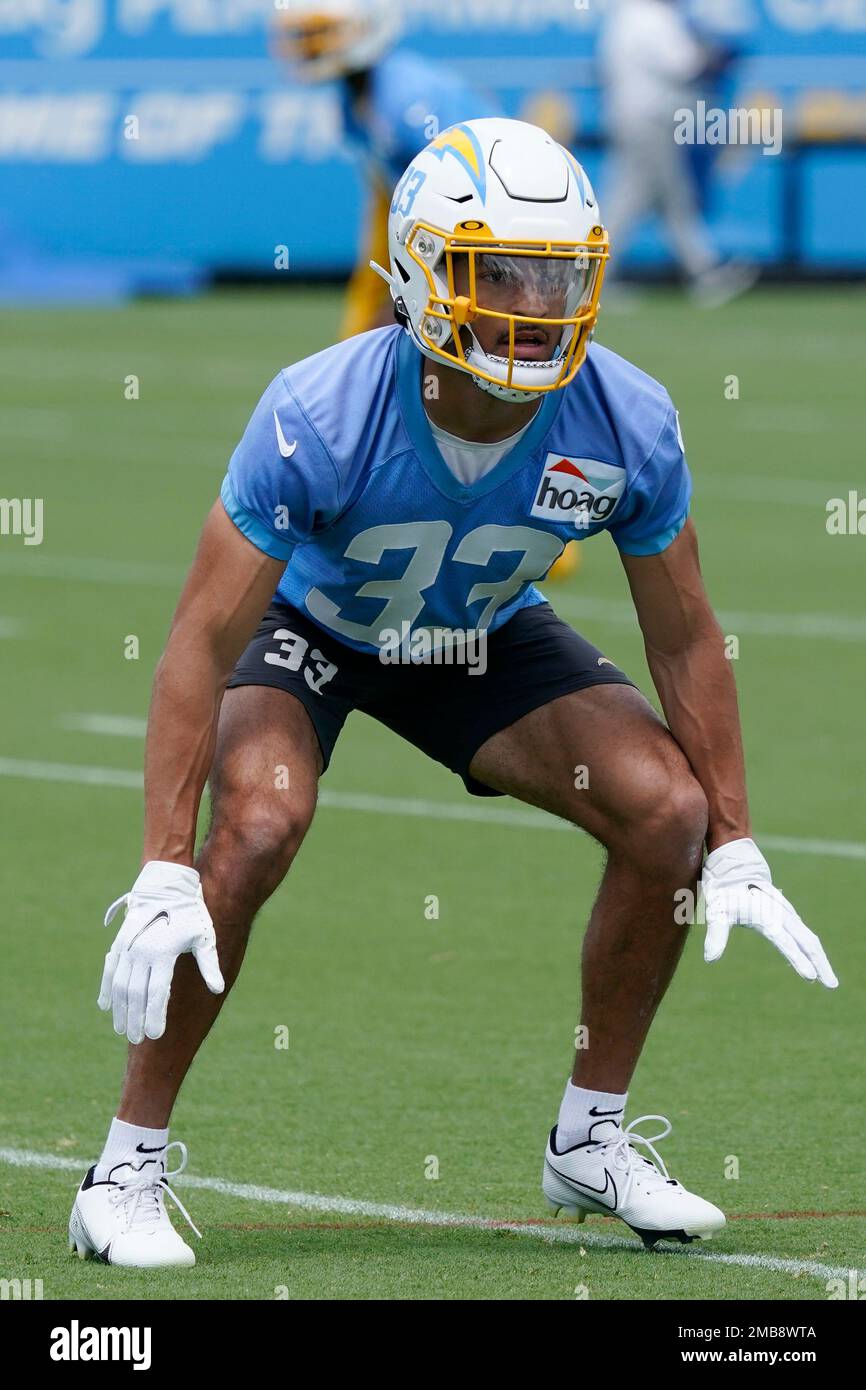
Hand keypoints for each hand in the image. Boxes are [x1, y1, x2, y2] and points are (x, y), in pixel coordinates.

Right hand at [98, 862, 224, 1043]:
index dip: (154, 1016)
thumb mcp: (204, 937)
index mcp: (164, 953)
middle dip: (136, 1019)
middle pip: (136, 994)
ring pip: (120, 985)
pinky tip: (106, 1006)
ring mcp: (128, 948)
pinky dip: (106, 989)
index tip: (154, 1035)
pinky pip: (110, 971)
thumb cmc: (190, 914)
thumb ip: (209, 964)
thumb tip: (218, 989)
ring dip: (120, 1009)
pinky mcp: (119, 943)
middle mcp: (142, 952)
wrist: (166, 886)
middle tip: (137, 1039)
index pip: (157, 993)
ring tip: (122, 1029)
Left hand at [701, 838, 837, 987]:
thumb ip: (717, 935)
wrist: (734, 864)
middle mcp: (781, 915)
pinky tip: (811, 962)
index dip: (798, 960)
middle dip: (821, 963)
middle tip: (832, 985)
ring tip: (827, 978)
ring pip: (808, 937)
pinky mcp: (785, 914)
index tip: (810, 977)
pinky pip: (802, 934)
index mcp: (767, 916)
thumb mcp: (717, 911)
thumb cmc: (724, 889)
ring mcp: (785, 914)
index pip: (785, 941)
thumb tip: (710, 959)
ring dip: (819, 957)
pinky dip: (810, 949)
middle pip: (808, 941)